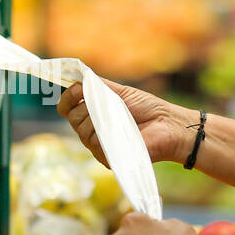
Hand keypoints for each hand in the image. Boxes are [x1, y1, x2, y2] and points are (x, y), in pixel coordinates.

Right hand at [57, 80, 194, 166]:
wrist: (168, 124)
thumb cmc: (148, 108)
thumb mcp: (120, 92)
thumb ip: (97, 86)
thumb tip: (78, 76)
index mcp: (93, 116)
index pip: (67, 109)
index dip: (67, 98)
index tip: (76, 88)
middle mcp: (92, 133)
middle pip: (72, 119)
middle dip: (85, 106)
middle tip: (106, 102)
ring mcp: (99, 147)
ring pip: (82, 131)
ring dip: (98, 117)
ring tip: (118, 114)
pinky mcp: (108, 158)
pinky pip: (95, 143)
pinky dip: (105, 131)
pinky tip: (119, 127)